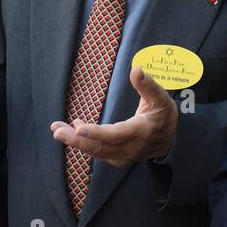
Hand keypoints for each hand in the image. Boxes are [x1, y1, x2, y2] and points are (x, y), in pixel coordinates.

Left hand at [49, 67, 178, 167]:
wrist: (169, 140)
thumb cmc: (163, 115)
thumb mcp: (161, 98)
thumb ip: (148, 85)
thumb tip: (136, 69)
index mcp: (140, 132)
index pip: (115, 135)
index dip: (97, 133)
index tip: (79, 128)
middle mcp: (129, 148)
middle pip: (99, 146)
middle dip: (76, 139)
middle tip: (57, 131)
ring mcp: (121, 156)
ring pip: (94, 150)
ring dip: (74, 141)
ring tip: (57, 129)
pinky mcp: (115, 157)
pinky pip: (95, 151)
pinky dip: (82, 143)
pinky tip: (70, 130)